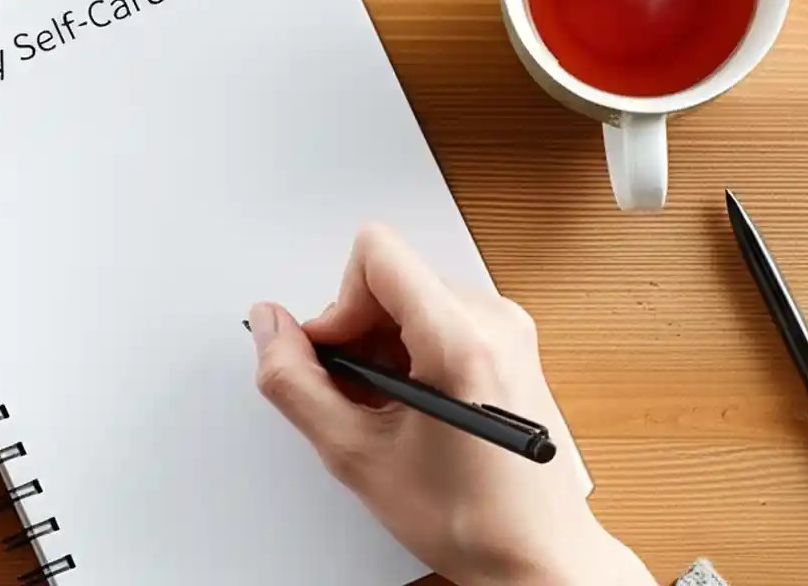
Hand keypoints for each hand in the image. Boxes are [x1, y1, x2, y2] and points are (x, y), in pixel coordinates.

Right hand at [247, 225, 655, 585]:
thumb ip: (295, 383)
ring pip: (409, 298)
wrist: (537, 554)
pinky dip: (408, 354)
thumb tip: (270, 328)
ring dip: (380, 348)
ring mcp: (507, 328)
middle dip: (356, 333)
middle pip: (390, 277)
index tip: (336, 357)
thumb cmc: (472, 519)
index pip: (376, 253)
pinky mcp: (509, 342)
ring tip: (384, 412)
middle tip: (354, 397)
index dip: (338, 304)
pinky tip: (407, 407)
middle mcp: (494, 319)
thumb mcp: (356, 455)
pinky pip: (437, 317)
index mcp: (463, 340)